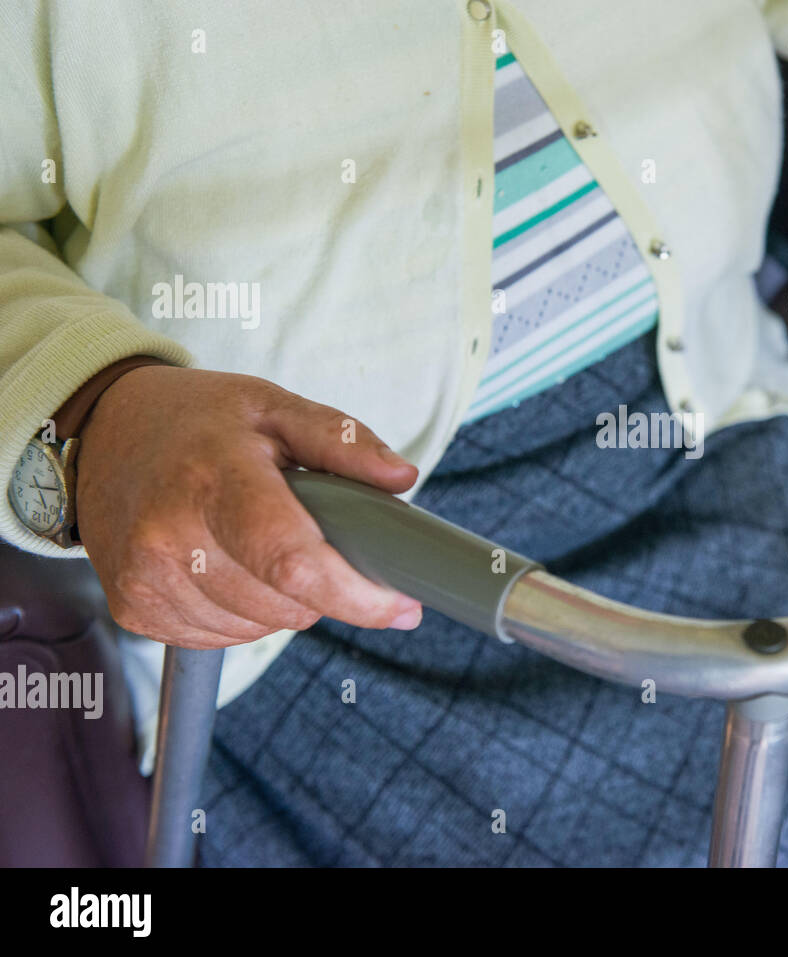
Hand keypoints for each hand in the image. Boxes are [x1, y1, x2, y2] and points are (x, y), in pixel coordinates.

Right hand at [76, 365, 424, 647]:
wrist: (105, 429)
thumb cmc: (199, 420)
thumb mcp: (275, 408)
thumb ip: (343, 442)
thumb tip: (402, 477)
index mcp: (215, 480)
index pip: (292, 561)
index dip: (355, 596)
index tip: (401, 608)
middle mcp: (169, 536)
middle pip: (282, 605)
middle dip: (323, 590)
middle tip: (318, 543)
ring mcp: (146, 577)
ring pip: (256, 628)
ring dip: (282, 603)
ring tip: (262, 544)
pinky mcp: (133, 607)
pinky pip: (218, 637)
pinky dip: (243, 614)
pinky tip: (231, 566)